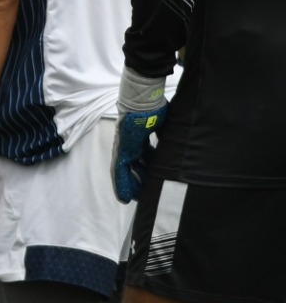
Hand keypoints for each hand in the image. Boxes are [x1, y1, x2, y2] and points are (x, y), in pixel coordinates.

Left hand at [112, 67, 167, 204]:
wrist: (144, 102)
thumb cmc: (155, 109)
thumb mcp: (166, 126)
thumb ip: (169, 136)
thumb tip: (183, 142)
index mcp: (141, 137)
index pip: (145, 156)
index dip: (149, 168)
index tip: (155, 179)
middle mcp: (132, 144)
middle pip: (135, 166)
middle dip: (140, 181)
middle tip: (146, 195)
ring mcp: (125, 147)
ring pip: (126, 171)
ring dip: (131, 186)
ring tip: (136, 200)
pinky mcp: (121, 150)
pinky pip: (119, 170)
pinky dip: (121, 184)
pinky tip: (124, 197)